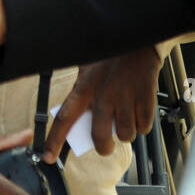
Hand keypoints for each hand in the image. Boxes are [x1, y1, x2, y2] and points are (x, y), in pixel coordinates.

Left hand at [43, 46, 161, 162]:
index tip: (48, 157)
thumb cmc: (110, 53)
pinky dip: (142, 124)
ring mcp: (126, 98)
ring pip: (126, 135)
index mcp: (85, 87)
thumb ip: (81, 91)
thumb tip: (73, 116)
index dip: (54, 140)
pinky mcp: (145, 98)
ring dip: (126, 131)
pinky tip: (138, 109)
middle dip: (104, 146)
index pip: (64, 118)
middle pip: (101, 138)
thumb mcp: (87, 66)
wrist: (139, 37)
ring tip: (125, 115)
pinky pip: (144, 127)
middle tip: (107, 144)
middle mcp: (104, 96)